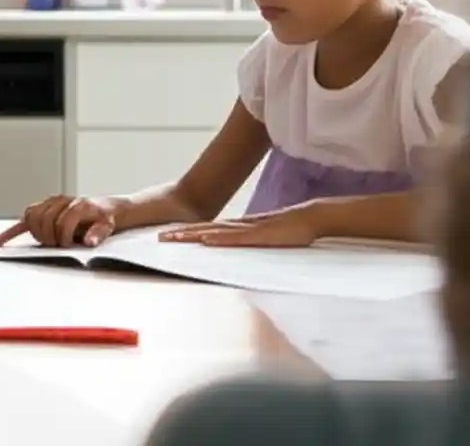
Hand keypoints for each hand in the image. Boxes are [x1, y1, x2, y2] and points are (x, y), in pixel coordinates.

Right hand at [0, 195, 118, 247]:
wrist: (105, 207)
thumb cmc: (105, 218)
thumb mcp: (108, 225)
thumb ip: (98, 233)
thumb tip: (89, 241)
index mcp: (77, 204)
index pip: (63, 221)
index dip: (64, 236)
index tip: (68, 245)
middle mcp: (62, 200)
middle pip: (45, 219)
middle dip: (49, 236)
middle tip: (56, 245)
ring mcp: (50, 203)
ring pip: (33, 216)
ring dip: (36, 231)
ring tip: (45, 242)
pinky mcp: (43, 208)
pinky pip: (24, 219)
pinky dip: (11, 232)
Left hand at [158, 206, 321, 247]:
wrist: (312, 217)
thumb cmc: (291, 231)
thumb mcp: (264, 240)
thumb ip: (249, 244)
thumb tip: (235, 253)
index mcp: (239, 228)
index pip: (207, 231)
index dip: (187, 233)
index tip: (168, 236)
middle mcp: (239, 226)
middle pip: (204, 229)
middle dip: (180, 233)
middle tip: (158, 237)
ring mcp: (248, 229)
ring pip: (214, 232)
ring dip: (192, 235)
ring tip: (172, 238)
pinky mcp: (260, 234)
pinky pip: (236, 237)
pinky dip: (220, 239)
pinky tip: (206, 241)